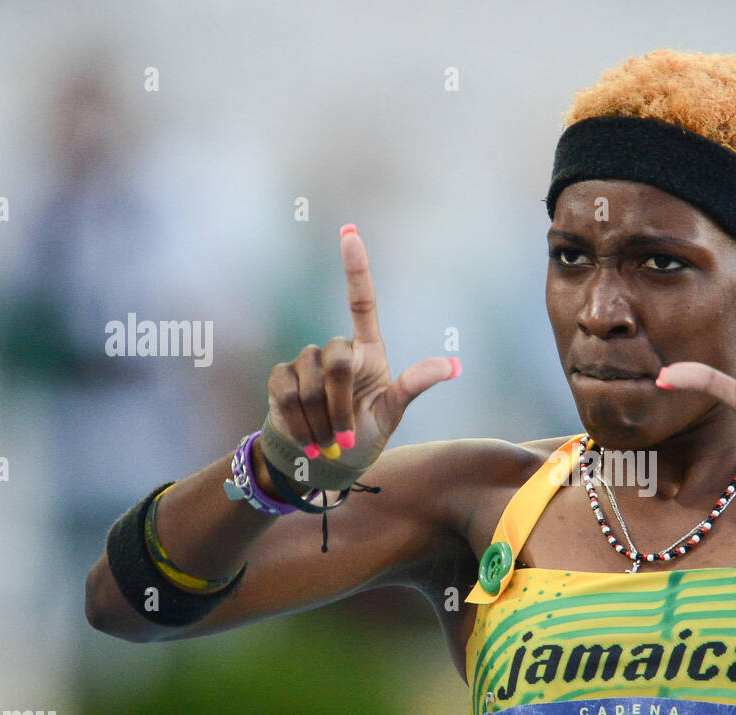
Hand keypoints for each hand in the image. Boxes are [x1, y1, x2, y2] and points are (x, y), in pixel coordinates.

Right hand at [264, 225, 457, 468]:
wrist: (325, 460)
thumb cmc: (364, 434)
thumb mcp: (393, 412)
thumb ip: (415, 385)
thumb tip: (454, 365)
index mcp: (367, 351)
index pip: (361, 303)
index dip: (356, 268)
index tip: (350, 232)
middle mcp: (335, 350)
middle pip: (336, 361)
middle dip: (340, 404)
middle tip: (345, 436)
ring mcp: (306, 362)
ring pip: (310, 382)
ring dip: (320, 420)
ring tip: (328, 442)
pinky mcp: (281, 379)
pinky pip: (287, 393)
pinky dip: (299, 423)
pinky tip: (308, 440)